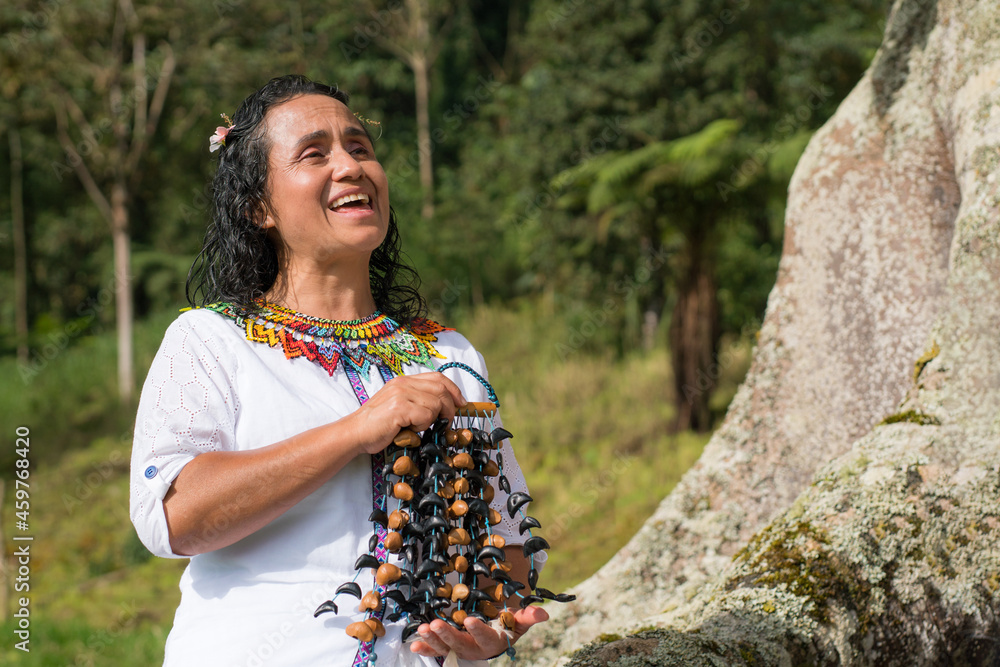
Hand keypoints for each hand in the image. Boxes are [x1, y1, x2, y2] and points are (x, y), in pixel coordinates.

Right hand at [345, 373, 465, 455]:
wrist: (355, 433)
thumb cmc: (378, 426)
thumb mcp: (399, 406)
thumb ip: (417, 402)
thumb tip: (445, 408)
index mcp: (404, 381)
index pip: (437, 378)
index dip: (453, 390)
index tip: (461, 403)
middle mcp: (403, 383)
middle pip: (441, 389)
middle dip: (450, 407)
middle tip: (446, 422)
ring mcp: (401, 394)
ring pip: (436, 403)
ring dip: (433, 419)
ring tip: (418, 427)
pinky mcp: (399, 408)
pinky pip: (426, 414)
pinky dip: (423, 425)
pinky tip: (410, 430)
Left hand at [408, 606, 548, 659]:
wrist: (495, 633)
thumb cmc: (507, 624)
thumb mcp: (519, 620)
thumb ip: (529, 616)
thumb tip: (543, 613)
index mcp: (493, 642)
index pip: (485, 637)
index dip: (477, 630)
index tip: (469, 620)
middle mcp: (475, 649)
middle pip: (460, 644)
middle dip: (447, 635)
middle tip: (435, 624)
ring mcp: (460, 649)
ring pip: (445, 648)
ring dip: (433, 640)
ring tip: (423, 629)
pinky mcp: (448, 647)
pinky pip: (436, 650)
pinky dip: (425, 647)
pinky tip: (414, 643)